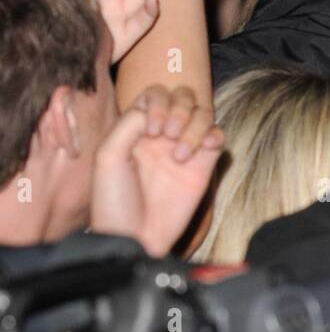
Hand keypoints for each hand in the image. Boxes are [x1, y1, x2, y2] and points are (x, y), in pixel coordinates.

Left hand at [90, 86, 223, 255]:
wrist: (135, 237)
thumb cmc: (114, 201)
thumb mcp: (108, 156)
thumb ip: (130, 123)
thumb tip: (157, 109)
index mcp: (136, 129)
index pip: (155, 94)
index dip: (158, 103)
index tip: (153, 130)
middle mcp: (162, 135)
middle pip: (182, 96)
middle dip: (179, 109)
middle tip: (168, 136)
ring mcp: (184, 149)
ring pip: (203, 113)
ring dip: (195, 126)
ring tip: (181, 155)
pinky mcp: (203, 167)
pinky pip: (218, 136)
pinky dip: (214, 136)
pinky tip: (203, 151)